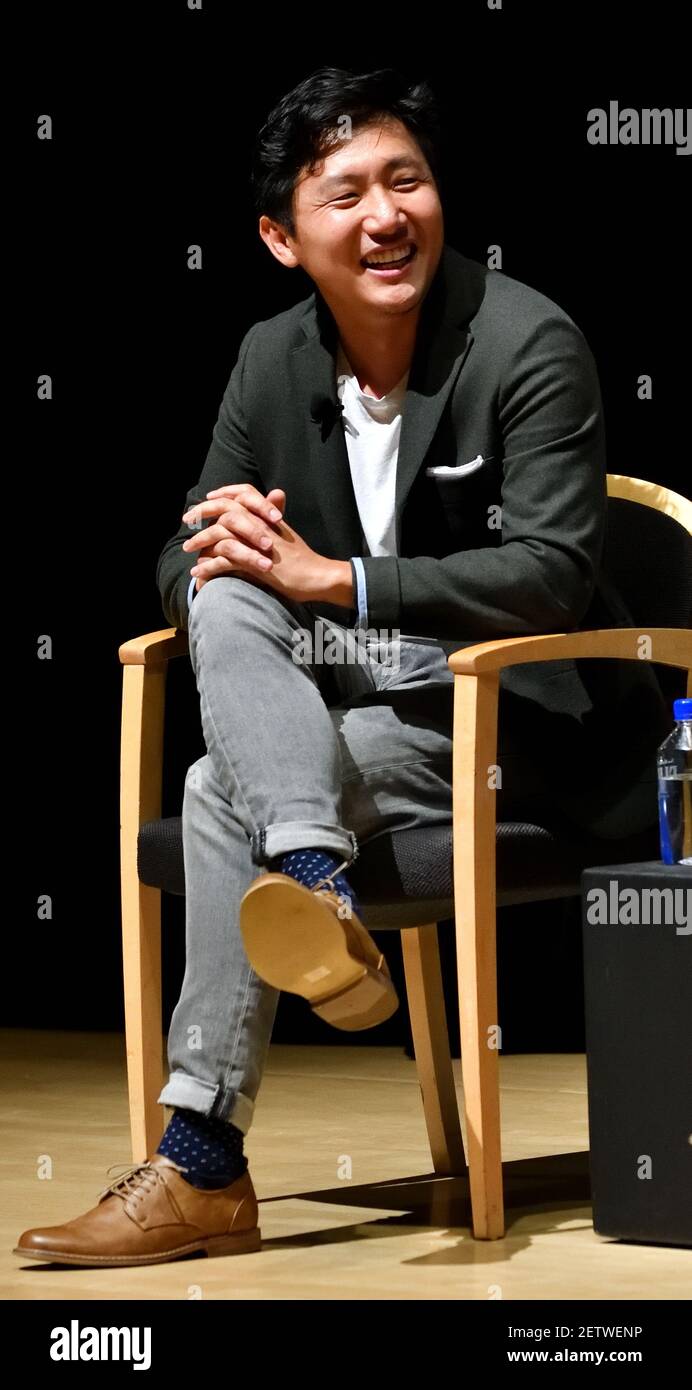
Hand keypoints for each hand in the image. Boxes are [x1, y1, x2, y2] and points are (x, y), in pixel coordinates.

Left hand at [182, 484, 336, 601]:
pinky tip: (198, 573)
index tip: (209, 497)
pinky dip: (208, 567)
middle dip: (202, 513)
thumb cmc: (303, 559)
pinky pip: (224, 562)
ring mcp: (258, 544)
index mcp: (269, 516)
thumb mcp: (286, 535)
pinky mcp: (255, 563)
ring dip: (200, 541)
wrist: (318, 576)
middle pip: (226, 509)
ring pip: (221, 534)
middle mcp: (262, 525)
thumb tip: (264, 514)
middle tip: (187, 519)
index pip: (244, 493)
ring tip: (187, 550)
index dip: (225, 492)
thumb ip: (270, 523)